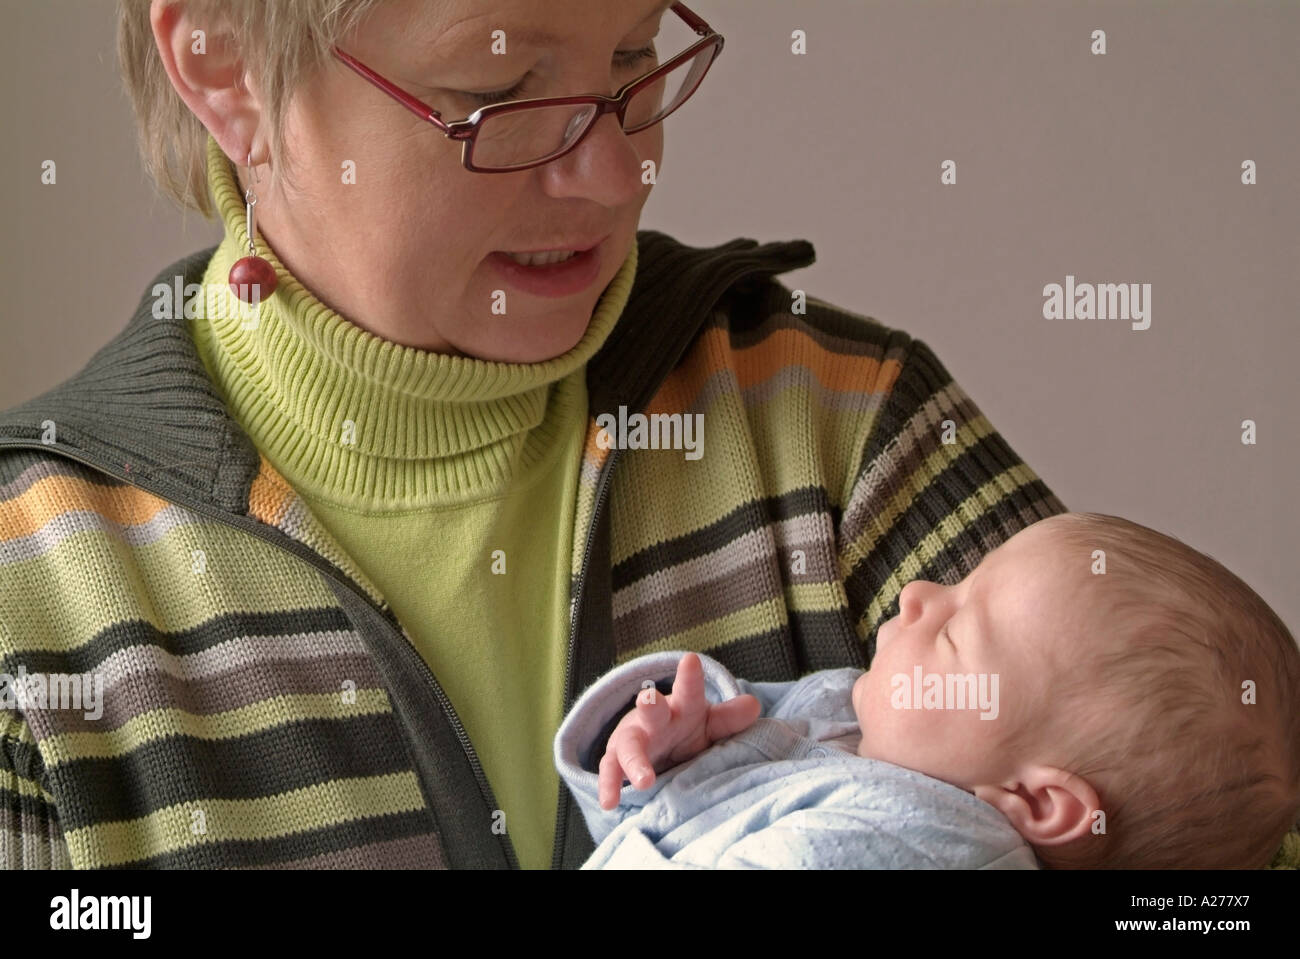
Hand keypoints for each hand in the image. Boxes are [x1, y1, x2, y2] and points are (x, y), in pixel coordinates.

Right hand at [597, 652, 760, 809]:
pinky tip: (610, 802)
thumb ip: (728, 718)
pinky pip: (611, 772)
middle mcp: (653, 718)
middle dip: (650, 704)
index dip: (689, 677)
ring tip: (645, 781)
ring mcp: (633, 739)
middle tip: (648, 698)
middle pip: (652, 710)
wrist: (651, 740)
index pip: (689, 690)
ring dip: (635, 761)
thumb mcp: (707, 724)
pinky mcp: (616, 759)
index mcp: (680, 706)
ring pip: (629, 746)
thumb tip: (754, 705)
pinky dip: (610, 786)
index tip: (690, 660)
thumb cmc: (684, 729)